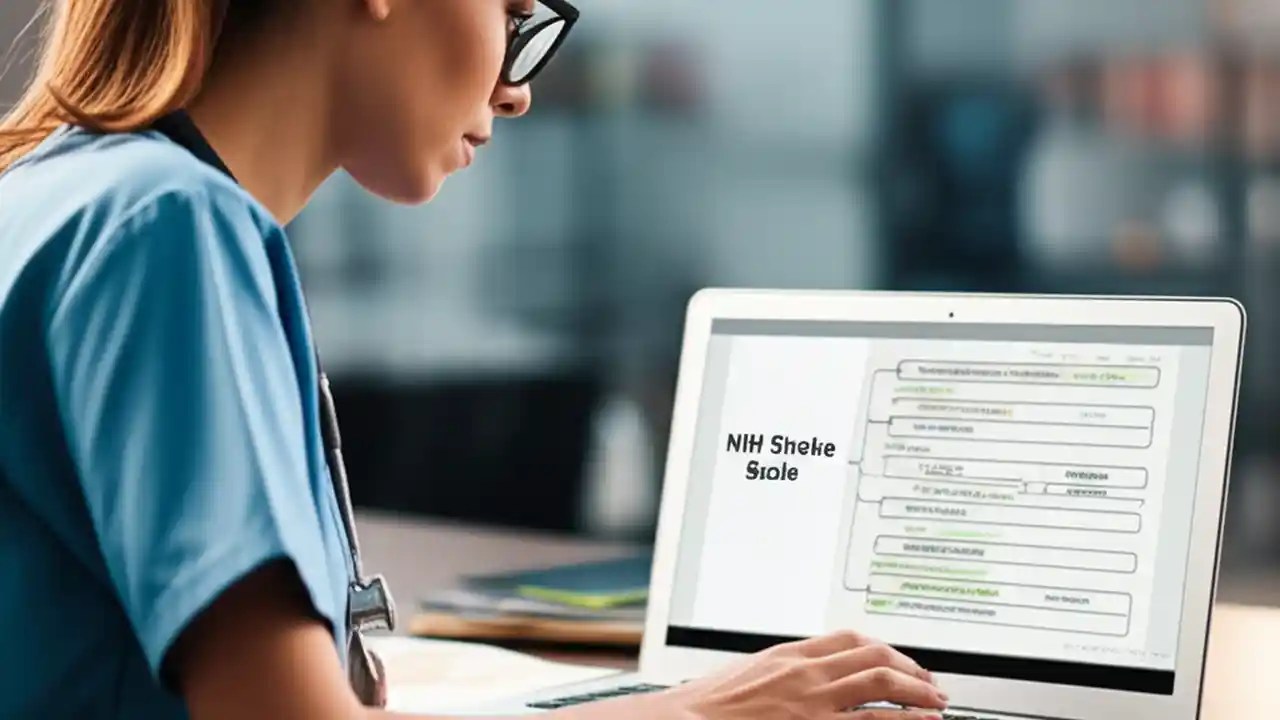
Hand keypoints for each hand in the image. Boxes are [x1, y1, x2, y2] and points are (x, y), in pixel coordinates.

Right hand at [660, 630, 947, 719]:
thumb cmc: (703, 708)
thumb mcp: (744, 678)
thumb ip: (777, 675)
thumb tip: (797, 679)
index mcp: (788, 656)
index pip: (847, 639)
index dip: (881, 647)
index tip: (897, 659)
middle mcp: (805, 673)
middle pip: (872, 656)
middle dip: (910, 667)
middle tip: (931, 684)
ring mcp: (812, 703)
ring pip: (880, 684)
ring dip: (916, 692)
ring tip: (937, 704)